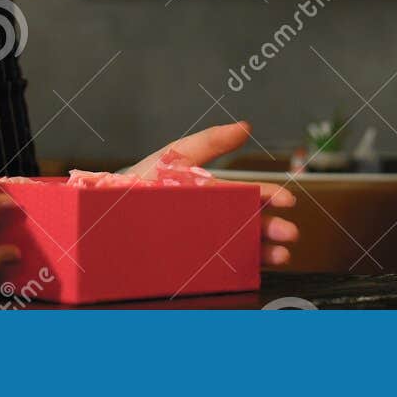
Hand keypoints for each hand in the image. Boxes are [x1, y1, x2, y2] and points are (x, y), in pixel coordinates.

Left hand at [130, 121, 299, 265]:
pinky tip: (251, 270)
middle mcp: (214, 220)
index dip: (269, 197)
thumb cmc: (143, 180)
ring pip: (240, 249)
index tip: (288, 201)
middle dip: (272, 228)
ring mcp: (203, 243)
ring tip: (281, 255)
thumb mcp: (178, 155)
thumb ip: (212, 141)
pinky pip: (218, 270)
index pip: (249, 196)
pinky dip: (238, 270)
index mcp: (215, 194)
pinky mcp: (190, 264)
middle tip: (289, 233)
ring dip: (264, 252)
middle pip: (249, 225)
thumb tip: (246, 126)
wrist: (107, 209)